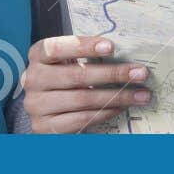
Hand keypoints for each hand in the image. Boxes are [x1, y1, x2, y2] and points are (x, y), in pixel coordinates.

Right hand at [21, 35, 152, 133]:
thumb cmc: (65, 74)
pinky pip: (81, 119)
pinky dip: (104, 112)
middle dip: (113, 74)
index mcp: (38, 55)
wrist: (45, 106)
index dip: (83, 46)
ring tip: (141, 94)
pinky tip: (121, 107)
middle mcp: (33, 79)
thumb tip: (126, 53)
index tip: (111, 47)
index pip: (56, 47)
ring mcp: (36, 105)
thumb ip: (88, 55)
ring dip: (116, 97)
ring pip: (82, 99)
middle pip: (76, 76)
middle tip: (140, 73)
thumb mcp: (69, 60)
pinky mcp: (44, 127)